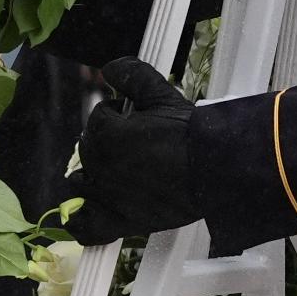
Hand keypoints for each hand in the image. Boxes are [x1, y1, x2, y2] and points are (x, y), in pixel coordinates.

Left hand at [66, 58, 204, 244]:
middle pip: (89, 149)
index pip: (98, 119)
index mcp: (106, 134)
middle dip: (104, 141)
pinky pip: (88, 228)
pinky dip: (81, 222)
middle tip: (129, 140)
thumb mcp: (160, 94)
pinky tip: (85, 214)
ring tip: (113, 169)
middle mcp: (102, 166)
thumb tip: (109, 68)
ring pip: (82, 183)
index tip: (131, 117)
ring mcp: (109, 196)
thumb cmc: (190, 134)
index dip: (114, 114)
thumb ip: (131, 75)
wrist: (214, 168)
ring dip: (91, 174)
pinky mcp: (122, 221)